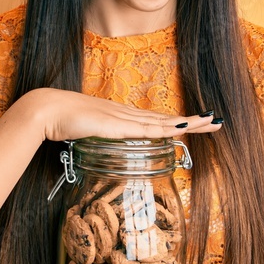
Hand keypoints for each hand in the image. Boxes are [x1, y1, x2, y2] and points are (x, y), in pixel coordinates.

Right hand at [21, 88, 221, 142]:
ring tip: (211, 122)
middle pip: (167, 119)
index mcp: (122, 118)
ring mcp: (124, 119)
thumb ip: (98, 141)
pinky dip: (166, 129)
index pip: (157, 121)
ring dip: (189, 122)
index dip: (177, 122)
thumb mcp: (87, 135)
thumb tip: (103, 152)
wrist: (47, 111)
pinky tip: (183, 127)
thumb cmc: (63, 122)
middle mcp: (128, 115)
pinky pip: (147, 129)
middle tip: (217, 121)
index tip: (196, 124)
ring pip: (163, 122)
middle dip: (193, 121)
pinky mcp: (117, 126)